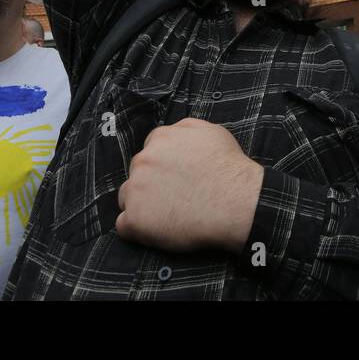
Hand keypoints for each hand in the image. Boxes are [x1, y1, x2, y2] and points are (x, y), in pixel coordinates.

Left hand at [115, 118, 264, 252]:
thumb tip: (173, 134)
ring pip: (127, 198)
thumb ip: (185, 129)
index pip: (149, 151)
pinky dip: (138, 229)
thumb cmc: (228, 169)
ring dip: (142, 205)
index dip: (162, 167)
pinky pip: (124, 226)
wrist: (235, 203)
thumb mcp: (211, 132)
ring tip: (169, 214)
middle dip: (151, 184)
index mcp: (160, 139)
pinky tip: (158, 230)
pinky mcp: (135, 219)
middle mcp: (143, 160)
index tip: (175, 179)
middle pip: (137, 173)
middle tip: (175, 197)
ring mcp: (136, 190)